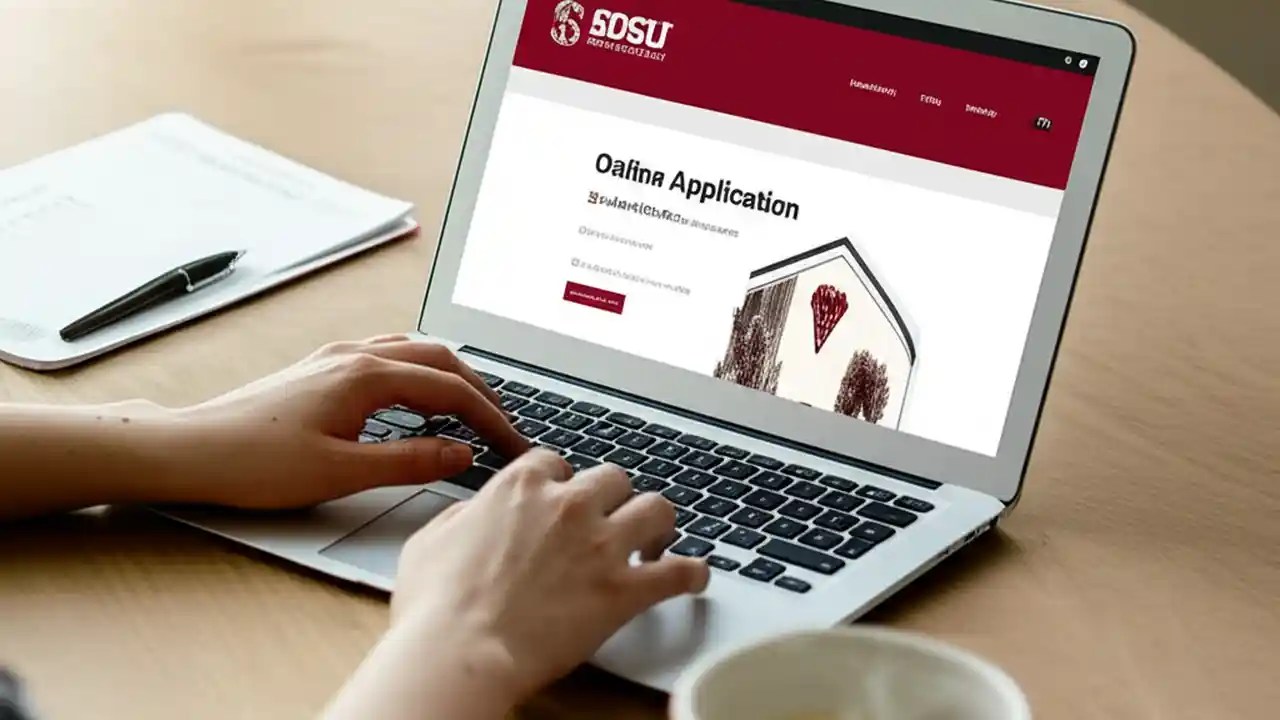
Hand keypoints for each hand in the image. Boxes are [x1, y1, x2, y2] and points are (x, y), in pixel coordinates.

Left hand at [164, 334, 527, 508]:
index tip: (513, 445)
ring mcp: (336, 357)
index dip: (490, 419)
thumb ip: (409, 461)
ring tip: (473, 408)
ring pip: (415, 351)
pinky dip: (420, 372)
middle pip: (441, 359)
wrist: (191, 449)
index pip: (451, 390)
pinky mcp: (321, 368)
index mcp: (366, 377)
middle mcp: (355, 356)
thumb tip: (461, 453)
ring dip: (451, 375)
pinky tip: (418, 397)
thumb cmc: (255, 464)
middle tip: (504, 426)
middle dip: (481, 390)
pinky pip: (389, 355)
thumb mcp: (341, 473)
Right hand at [389, 450, 710, 705]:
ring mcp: (602, 545)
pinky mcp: (625, 590)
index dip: (562, 484)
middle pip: (613, 478)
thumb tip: (473, 515)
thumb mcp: (431, 540)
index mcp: (521, 486)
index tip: (562, 500)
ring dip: (658, 524)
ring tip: (655, 542)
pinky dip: (692, 574)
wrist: (460, 651)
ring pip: (657, 508)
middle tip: (610, 521)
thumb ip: (462, 517)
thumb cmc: (437, 606)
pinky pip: (680, 571)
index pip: (557, 464)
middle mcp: (569, 504)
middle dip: (613, 498)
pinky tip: (694, 578)